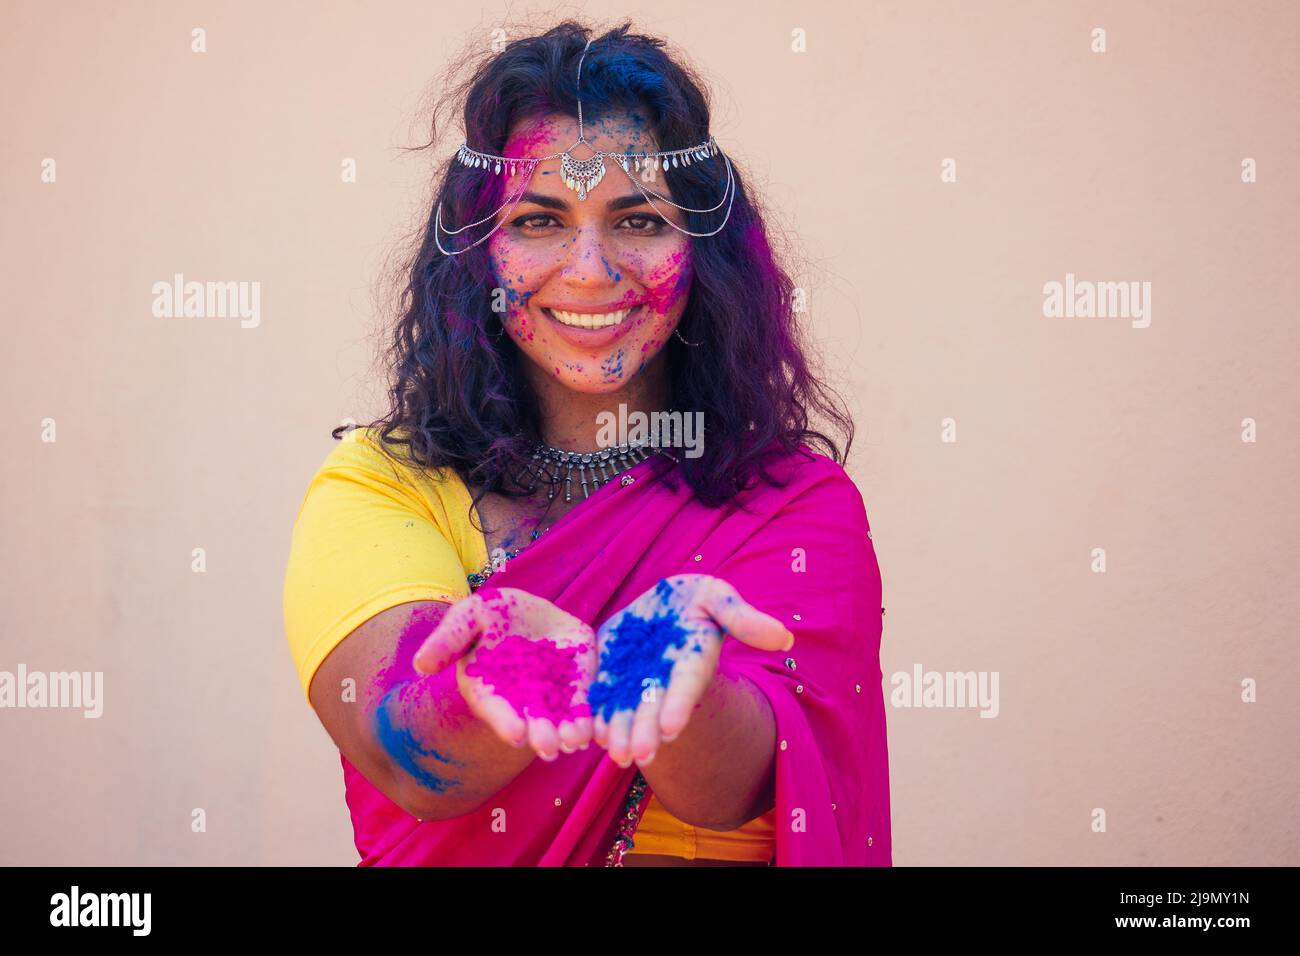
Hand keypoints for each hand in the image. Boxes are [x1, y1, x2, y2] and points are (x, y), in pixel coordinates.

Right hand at [412, 587, 596, 760]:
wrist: (528, 609)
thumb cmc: (492, 615)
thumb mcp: (469, 616)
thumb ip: (448, 639)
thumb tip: (421, 664)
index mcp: (489, 688)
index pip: (495, 709)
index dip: (504, 721)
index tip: (516, 734)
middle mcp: (520, 699)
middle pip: (531, 721)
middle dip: (541, 734)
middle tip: (550, 747)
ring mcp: (551, 694)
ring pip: (560, 719)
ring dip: (569, 732)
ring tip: (576, 740)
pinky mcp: (577, 684)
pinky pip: (585, 702)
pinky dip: (589, 715)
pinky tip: (595, 727)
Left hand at [589, 574, 792, 768]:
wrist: (660, 604)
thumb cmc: (695, 600)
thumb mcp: (717, 597)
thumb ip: (743, 618)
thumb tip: (785, 639)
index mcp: (692, 659)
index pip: (687, 684)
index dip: (680, 704)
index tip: (671, 728)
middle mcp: (664, 677)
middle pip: (655, 706)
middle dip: (646, 731)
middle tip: (637, 756)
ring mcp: (636, 679)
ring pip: (626, 710)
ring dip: (620, 732)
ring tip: (613, 752)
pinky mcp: (610, 675)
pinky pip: (601, 697)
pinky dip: (596, 715)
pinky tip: (590, 733)